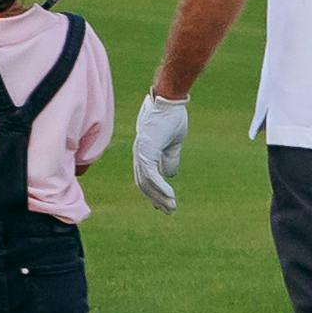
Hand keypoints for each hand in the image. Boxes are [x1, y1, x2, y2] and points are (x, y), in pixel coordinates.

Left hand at [131, 94, 191, 211]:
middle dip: (156, 198)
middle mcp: (139, 154)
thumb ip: (170, 158)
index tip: (163, 203)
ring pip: (147, 182)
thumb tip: (170, 175)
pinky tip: (170, 196)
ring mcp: (141, 153)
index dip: (154, 191)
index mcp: (144, 152)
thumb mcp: (173, 143)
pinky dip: (161, 187)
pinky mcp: (146, 151)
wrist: (169, 102)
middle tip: (168, 210)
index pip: (145, 177)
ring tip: (171, 207)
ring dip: (160, 196)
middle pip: (144, 184)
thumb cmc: (171, 118)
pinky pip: (152, 175)